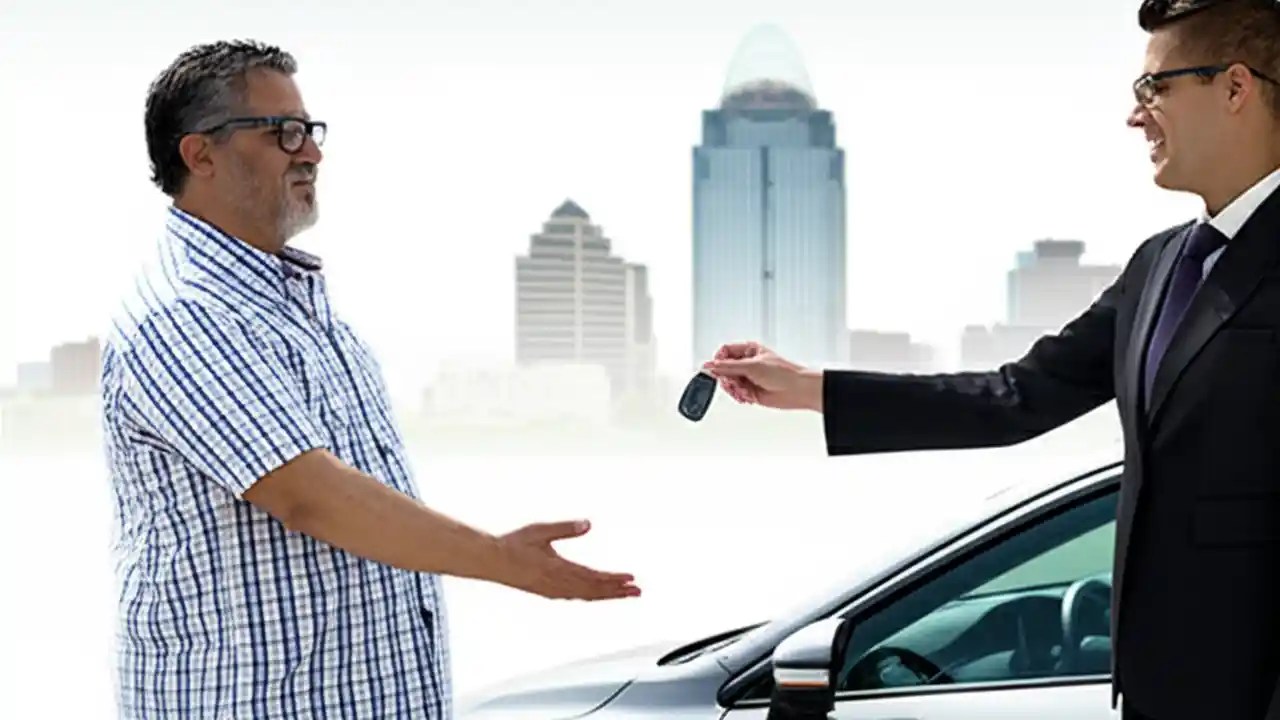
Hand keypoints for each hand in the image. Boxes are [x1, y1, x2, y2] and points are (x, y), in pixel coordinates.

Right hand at [494, 520, 640, 600]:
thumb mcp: (541, 530)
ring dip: (607, 595)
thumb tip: (588, 524)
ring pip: (586, 595)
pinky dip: (591, 596)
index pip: (593, 576)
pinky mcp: (547, 592)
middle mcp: (557, 584)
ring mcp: (552, 591)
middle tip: (638, 591)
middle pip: (594, 590)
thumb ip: (565, 528)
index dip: (613, 579)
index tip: (631, 578)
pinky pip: (574, 597)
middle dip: (617, 591)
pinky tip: (597, 595)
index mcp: (557, 569)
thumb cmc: (514, 544)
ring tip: (625, 593)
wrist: (490, 561)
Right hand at [702, 341, 823, 410]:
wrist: (796, 390)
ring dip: (734, 389)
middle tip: (733, 382)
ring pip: (729, 383)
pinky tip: (748, 396)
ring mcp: (748, 377)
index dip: (718, 361)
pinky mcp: (750, 391)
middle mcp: (747, 363)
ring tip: (744, 391)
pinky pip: (736, 393)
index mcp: (748, 350)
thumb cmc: (783, 373)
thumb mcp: (751, 366)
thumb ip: (728, 367)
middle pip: (724, 369)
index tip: (716, 370)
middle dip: (727, 378)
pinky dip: (739, 396)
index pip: (724, 351)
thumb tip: (709, 366)